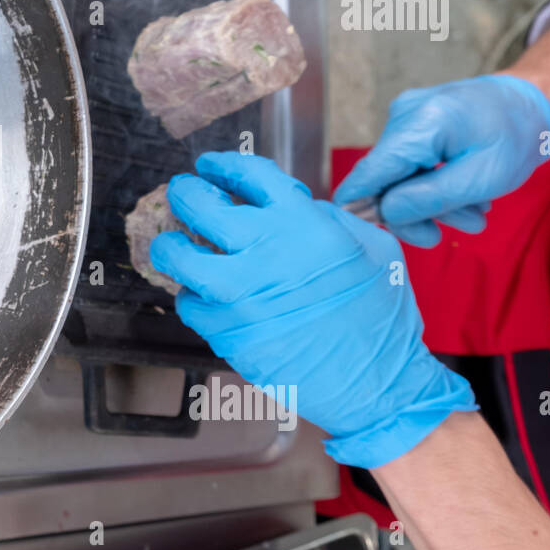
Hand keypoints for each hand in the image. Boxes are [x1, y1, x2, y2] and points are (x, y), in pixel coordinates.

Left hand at [150, 152, 475, 467]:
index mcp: (303, 222)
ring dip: (170, 246)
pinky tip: (202, 296)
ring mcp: (240, 291)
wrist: (376, 383)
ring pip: (177, 255)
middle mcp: (265, 249)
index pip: (249, 174)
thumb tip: (291, 207)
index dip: (222, 166)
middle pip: (199, 204)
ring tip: (172, 246)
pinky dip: (191, 297)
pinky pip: (189, 303)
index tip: (209, 167)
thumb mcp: (372, 249)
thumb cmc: (380, 320)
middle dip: (185, 194)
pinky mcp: (226, 330)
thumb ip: (325, 220)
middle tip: (182, 196)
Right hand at [333, 74, 549, 246]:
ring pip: (397, 176)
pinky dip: (431, 185)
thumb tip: (384, 213)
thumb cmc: (516, 137)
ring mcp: (404, 116)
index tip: (374, 238)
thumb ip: (429, 199)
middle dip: (416, 213)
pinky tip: (462, 194)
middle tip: (451, 231)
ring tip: (472, 213)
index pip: (368, 173)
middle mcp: (402, 114)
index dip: (361, 209)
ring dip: (431, 203)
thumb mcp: (484, 178)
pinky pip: (407, 164)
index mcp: (420, 123)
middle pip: (383, 180)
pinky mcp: (410, 123)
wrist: (532, 102)